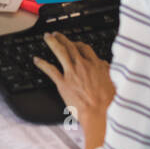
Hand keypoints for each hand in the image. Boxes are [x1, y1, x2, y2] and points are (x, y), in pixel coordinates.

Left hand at [34, 32, 115, 148]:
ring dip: (53, 42)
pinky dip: (42, 63)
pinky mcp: (63, 83)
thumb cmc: (108, 102)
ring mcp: (72, 73)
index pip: (85, 48)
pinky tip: (36, 60)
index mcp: (96, 65)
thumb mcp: (113, 82)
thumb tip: (104, 65)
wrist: (100, 113)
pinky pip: (50, 70)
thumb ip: (107, 71)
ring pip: (60, 52)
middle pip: (71, 47)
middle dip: (63, 39)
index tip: (74, 43)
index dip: (78, 44)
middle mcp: (83, 66)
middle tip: (57, 35)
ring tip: (47, 37)